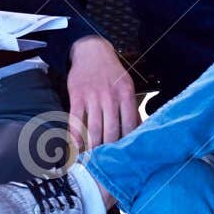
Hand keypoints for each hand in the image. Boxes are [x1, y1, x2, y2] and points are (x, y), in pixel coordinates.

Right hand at [66, 35, 139, 150]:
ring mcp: (92, 96)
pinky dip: (75, 135)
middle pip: (111, 130)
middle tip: (107, 163)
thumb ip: (130, 108)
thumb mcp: (126, 86)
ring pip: (93, 128)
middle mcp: (110, 97)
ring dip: (92, 146)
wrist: (91, 51)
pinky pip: (75, 119)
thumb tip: (137, 131)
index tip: (124, 156)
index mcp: (126, 94)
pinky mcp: (77, 95)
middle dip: (109, 149)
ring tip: (93, 160)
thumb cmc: (111, 73)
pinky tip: (77, 146)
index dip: (127, 143)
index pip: (129, 125)